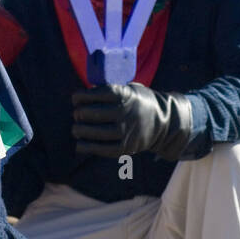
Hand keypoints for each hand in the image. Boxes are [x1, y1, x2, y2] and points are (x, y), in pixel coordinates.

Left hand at [71, 83, 193, 159]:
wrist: (163, 123)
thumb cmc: (138, 103)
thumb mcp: (130, 89)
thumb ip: (110, 91)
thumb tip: (83, 97)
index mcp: (125, 95)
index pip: (96, 94)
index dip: (81, 96)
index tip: (76, 98)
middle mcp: (125, 112)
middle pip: (91, 113)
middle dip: (79, 113)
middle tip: (78, 114)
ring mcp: (125, 131)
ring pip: (93, 132)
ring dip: (79, 130)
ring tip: (77, 129)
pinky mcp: (124, 147)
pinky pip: (100, 148)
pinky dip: (86, 146)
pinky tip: (80, 143)